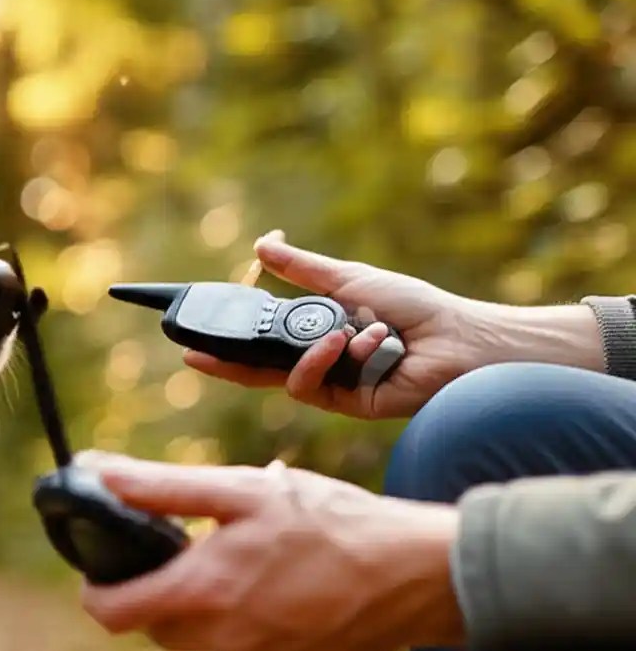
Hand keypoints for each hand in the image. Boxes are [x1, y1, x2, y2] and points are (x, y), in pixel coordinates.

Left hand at [76, 451, 464, 650]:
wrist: (417, 573)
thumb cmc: (331, 521)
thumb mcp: (243, 490)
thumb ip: (163, 487)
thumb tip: (97, 473)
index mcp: (202, 592)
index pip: (112, 613)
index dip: (96, 589)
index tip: (104, 565)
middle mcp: (223, 639)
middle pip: (156, 624)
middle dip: (158, 588)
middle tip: (186, 546)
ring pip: (202, 635)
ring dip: (207, 600)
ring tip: (249, 554)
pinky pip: (243, 646)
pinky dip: (246, 617)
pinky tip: (281, 581)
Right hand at [186, 231, 602, 418]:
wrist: (458, 342)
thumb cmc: (415, 309)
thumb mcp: (349, 280)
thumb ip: (303, 271)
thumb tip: (261, 246)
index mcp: (316, 335)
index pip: (261, 339)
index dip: (228, 337)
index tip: (197, 327)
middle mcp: (319, 363)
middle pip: (256, 368)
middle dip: (225, 362)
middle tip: (193, 353)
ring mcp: (330, 386)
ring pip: (281, 377)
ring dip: (311, 349)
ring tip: (347, 331)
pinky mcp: (345, 404)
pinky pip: (309, 387)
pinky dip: (326, 360)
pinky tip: (359, 342)